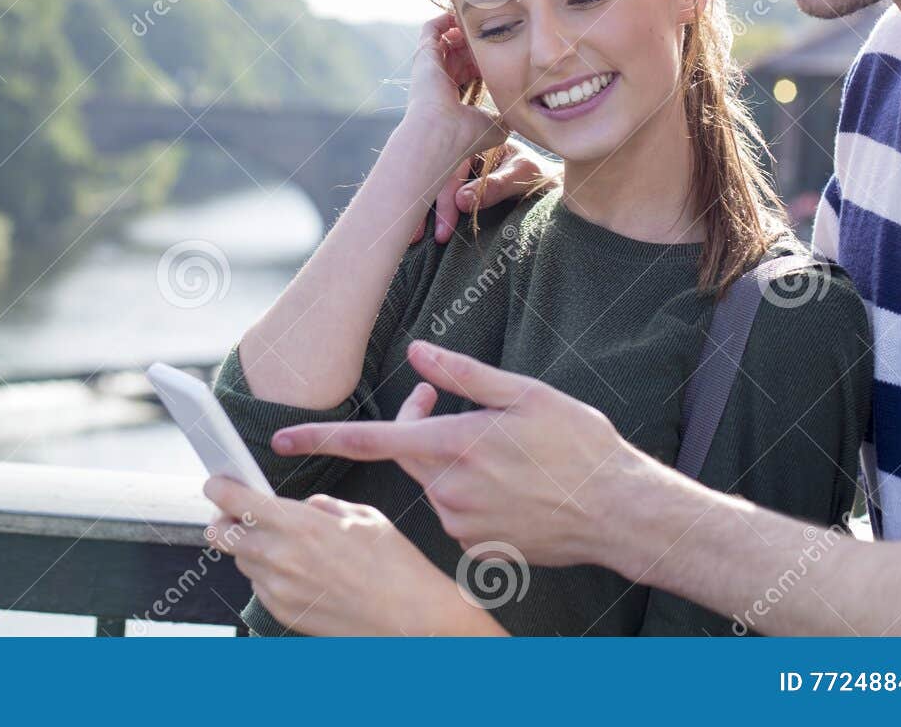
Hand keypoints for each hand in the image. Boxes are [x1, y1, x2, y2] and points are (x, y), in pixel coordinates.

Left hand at [203, 474, 504, 636]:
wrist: (411, 620)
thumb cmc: (395, 567)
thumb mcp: (362, 516)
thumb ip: (321, 506)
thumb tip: (302, 507)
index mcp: (300, 525)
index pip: (235, 500)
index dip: (219, 487)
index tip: (217, 483)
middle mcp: (281, 558)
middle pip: (221, 535)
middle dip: (224, 520)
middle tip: (238, 514)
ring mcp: (280, 590)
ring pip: (241, 561)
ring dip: (251, 549)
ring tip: (284, 546)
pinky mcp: (284, 614)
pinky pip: (261, 587)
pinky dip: (270, 576)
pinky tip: (300, 573)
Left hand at [271, 340, 627, 568]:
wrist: (620, 513)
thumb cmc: (580, 447)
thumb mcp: (526, 395)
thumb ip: (465, 375)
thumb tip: (418, 354)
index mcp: (456, 446)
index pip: (372, 439)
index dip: (322, 438)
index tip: (280, 440)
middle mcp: (450, 490)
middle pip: (405, 452)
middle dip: (414, 424)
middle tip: (446, 401)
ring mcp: (462, 523)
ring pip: (431, 481)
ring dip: (446, 460)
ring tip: (501, 451)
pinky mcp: (477, 545)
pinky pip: (454, 509)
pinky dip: (467, 490)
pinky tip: (509, 483)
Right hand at [401, 14, 507, 174]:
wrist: (440, 133)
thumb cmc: (466, 135)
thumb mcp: (495, 125)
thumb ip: (507, 115)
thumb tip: (522, 112)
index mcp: (454, 95)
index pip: (470, 69)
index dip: (486, 59)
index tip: (505, 51)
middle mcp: (441, 79)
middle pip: (460, 51)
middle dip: (478, 42)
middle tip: (498, 33)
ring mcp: (431, 66)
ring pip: (447, 37)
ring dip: (464, 29)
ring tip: (483, 22)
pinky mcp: (424, 54)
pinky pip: (431, 28)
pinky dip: (445, 19)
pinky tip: (464, 17)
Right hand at [412, 139, 564, 244]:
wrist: (553, 189)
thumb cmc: (542, 178)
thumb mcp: (524, 177)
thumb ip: (497, 185)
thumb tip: (461, 200)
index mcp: (478, 139)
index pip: (452, 167)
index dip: (445, 199)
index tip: (444, 229)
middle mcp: (463, 152)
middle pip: (436, 178)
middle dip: (426, 207)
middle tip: (419, 236)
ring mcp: (458, 170)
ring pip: (432, 187)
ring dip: (421, 211)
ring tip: (412, 237)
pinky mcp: (457, 186)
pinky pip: (438, 197)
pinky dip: (427, 212)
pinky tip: (418, 229)